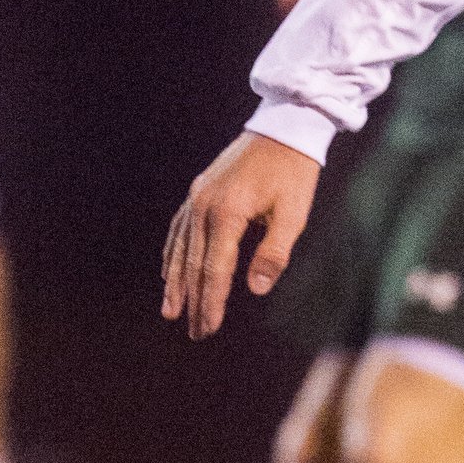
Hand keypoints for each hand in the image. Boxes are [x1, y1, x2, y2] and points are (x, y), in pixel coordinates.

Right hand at [161, 132, 320, 337]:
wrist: (284, 130)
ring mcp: (197, 198)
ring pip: (181, 249)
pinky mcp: (198, 192)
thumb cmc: (294, 174)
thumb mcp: (294, 214)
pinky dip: (173, 254)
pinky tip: (169, 272)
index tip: (208, 327)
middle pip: (195, 264)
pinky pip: (179, 230)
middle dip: (195, 300)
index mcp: (229, 213)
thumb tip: (256, 290)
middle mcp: (204, 206)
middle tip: (195, 332)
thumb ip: (274, 252)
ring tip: (171, 311)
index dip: (211, 301)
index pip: (215, 269)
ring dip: (176, 283)